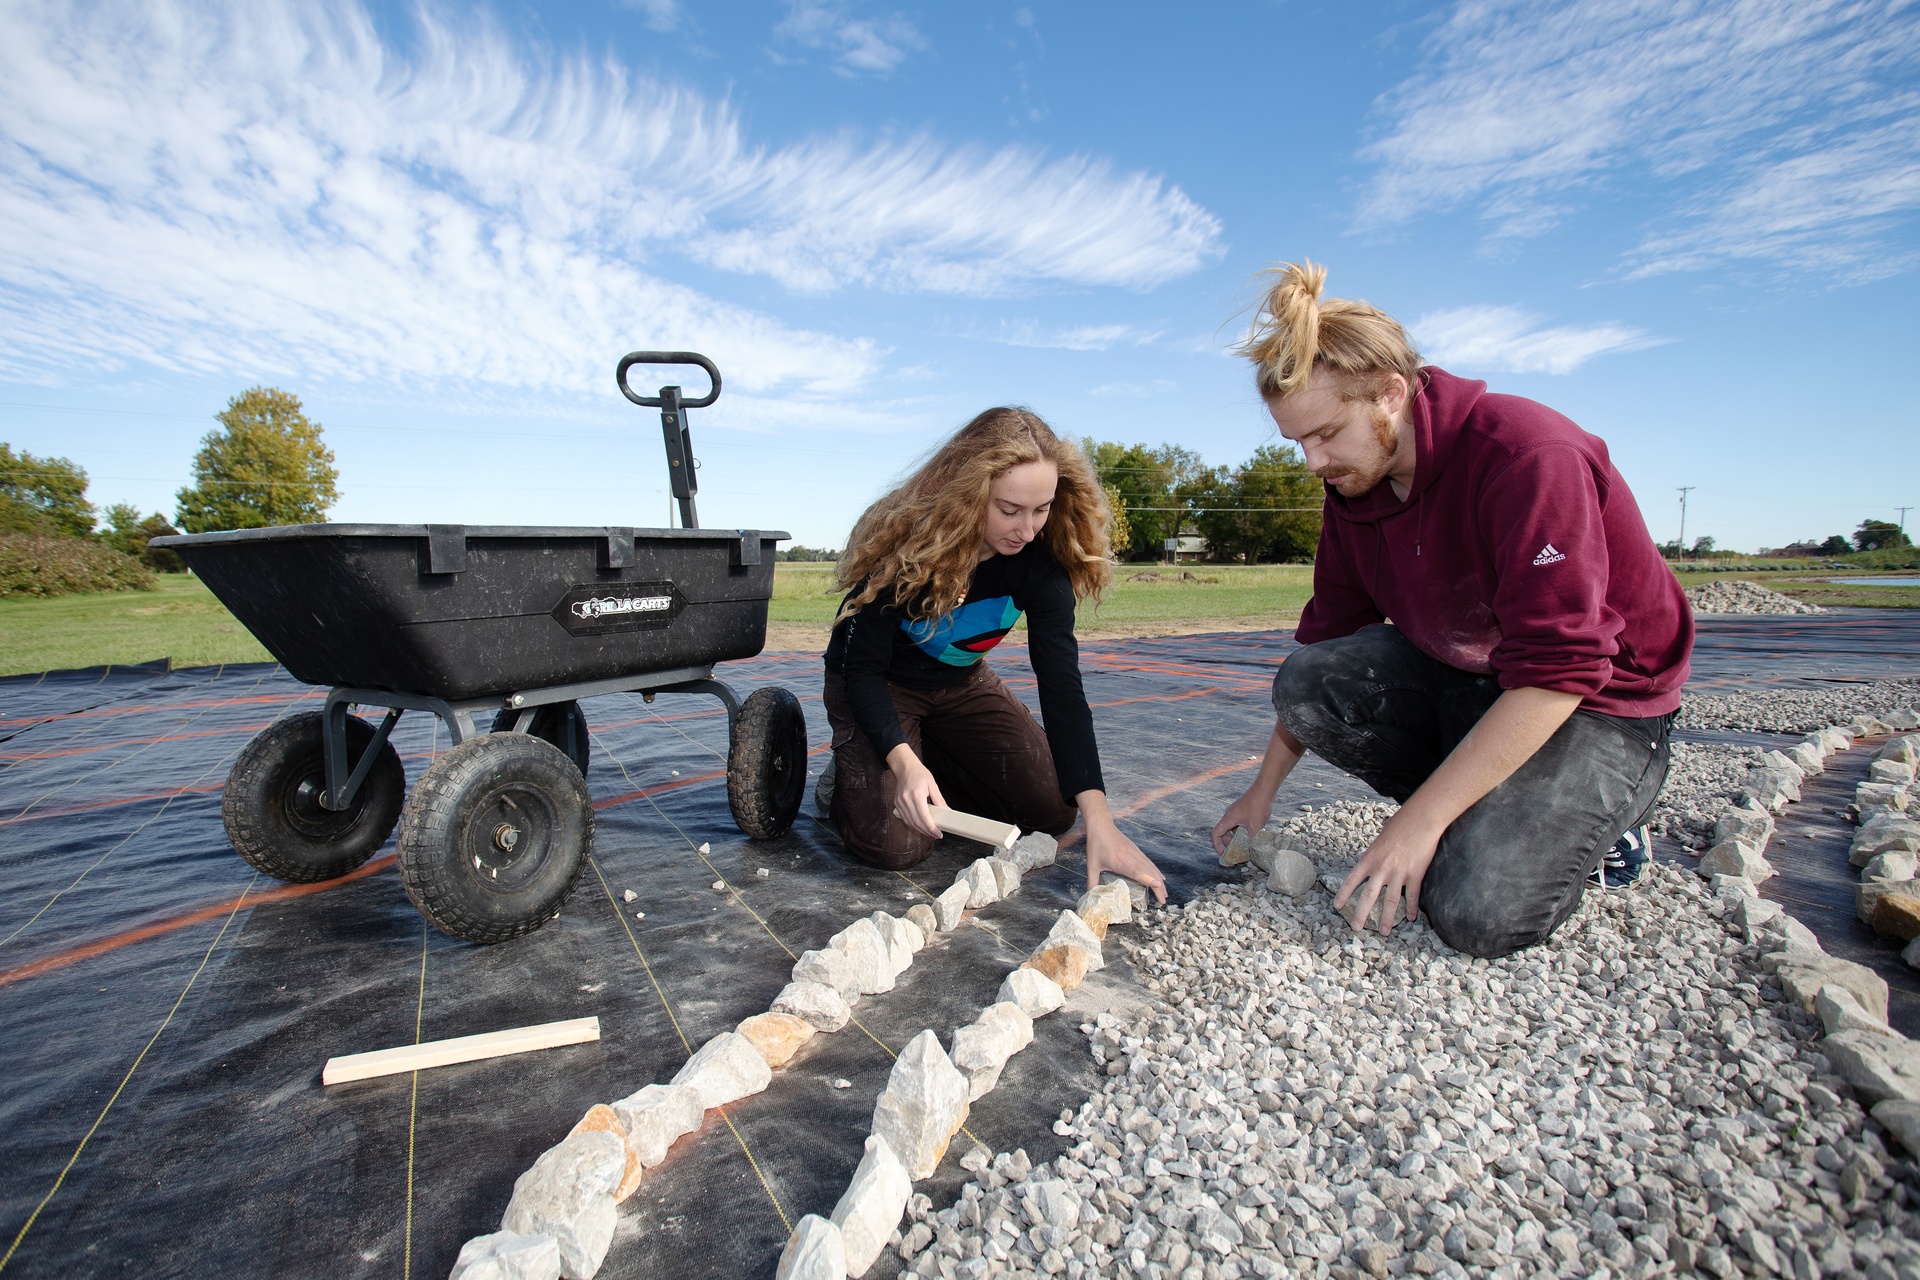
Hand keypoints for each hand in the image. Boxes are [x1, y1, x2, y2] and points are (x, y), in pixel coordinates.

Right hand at [886, 744, 945, 838]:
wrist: (905, 767)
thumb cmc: (920, 774)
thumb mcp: (932, 785)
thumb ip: (939, 800)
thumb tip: (947, 812)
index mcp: (916, 794)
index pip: (923, 816)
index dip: (931, 828)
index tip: (938, 833)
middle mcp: (906, 800)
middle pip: (916, 822)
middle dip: (927, 831)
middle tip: (936, 835)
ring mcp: (899, 803)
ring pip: (910, 822)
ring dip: (920, 830)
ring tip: (930, 833)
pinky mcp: (897, 804)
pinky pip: (905, 818)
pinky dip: (913, 825)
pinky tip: (921, 827)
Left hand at [1085, 821, 1167, 903]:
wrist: (1102, 826)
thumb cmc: (1096, 845)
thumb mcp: (1092, 865)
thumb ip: (1092, 881)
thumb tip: (1090, 896)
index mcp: (1121, 862)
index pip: (1137, 871)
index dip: (1148, 879)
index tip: (1158, 885)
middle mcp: (1132, 857)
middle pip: (1149, 872)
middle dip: (1158, 887)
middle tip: (1163, 900)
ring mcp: (1136, 853)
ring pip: (1151, 868)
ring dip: (1159, 880)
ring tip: (1164, 893)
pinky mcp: (1137, 850)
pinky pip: (1149, 863)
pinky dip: (1156, 872)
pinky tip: (1160, 878)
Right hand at [1210, 787, 1275, 856]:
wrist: (1264, 789)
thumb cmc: (1258, 805)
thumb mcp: (1256, 826)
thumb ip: (1253, 840)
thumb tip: (1253, 851)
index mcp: (1228, 819)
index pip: (1215, 834)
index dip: (1217, 846)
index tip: (1223, 854)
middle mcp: (1229, 815)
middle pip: (1222, 832)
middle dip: (1227, 843)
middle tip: (1236, 852)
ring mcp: (1235, 811)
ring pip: (1231, 827)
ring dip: (1235, 837)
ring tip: (1245, 845)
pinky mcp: (1242, 809)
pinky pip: (1237, 822)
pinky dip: (1241, 830)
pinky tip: (1251, 834)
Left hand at [1332, 816, 1440, 934]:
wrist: (1420, 820)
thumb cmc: (1399, 825)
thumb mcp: (1379, 841)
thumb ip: (1374, 857)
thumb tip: (1370, 868)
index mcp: (1370, 859)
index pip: (1352, 880)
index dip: (1343, 894)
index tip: (1336, 906)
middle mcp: (1382, 868)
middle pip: (1368, 896)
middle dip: (1361, 914)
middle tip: (1356, 928)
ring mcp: (1399, 873)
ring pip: (1391, 901)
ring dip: (1386, 919)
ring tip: (1384, 931)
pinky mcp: (1415, 874)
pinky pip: (1412, 896)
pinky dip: (1411, 908)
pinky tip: (1410, 918)